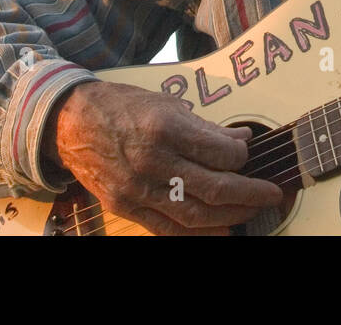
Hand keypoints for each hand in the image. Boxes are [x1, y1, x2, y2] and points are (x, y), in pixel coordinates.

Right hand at [43, 80, 283, 234]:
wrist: (70, 122)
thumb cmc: (121, 107)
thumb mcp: (166, 104)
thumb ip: (206, 128)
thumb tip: (243, 142)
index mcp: (165, 128)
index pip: (221, 154)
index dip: (243, 159)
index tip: (250, 156)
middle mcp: (152, 161)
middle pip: (214, 189)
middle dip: (249, 194)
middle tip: (270, 194)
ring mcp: (137, 188)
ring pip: (194, 215)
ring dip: (230, 217)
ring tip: (250, 212)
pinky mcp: (125, 206)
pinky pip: (167, 228)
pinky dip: (197, 234)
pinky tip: (220, 231)